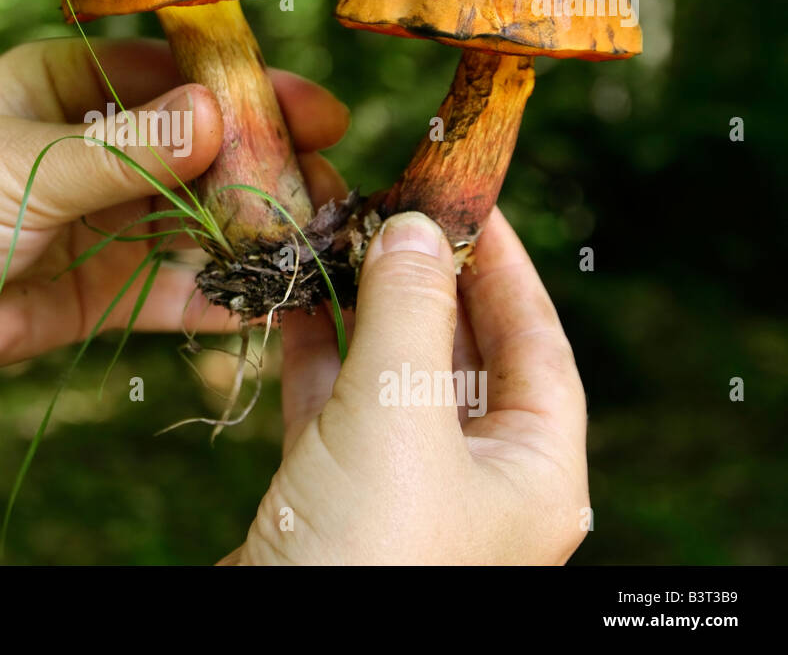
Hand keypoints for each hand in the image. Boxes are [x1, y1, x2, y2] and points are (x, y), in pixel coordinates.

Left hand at [0, 38, 350, 394]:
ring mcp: (98, 221)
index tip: (311, 107)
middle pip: (196, 150)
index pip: (172, 76)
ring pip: (192, 219)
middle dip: (261, 163)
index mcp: (63, 85)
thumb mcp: (23, 160)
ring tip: (314, 240)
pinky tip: (265, 297)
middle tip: (330, 181)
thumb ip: (126, 148)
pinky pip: (170, 287)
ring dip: (250, 230)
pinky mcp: (97, 290)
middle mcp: (90, 148)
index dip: (243, 89)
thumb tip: (218, 111)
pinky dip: (215, 293)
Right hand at [226, 208, 589, 563]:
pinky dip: (316, 347)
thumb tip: (413, 227)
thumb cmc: (369, 550)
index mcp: (533, 471)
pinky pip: (337, 401)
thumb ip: (407, 313)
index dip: (507, 266)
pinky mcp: (339, 492)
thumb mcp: (397, 419)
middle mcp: (479, 477)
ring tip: (335, 234)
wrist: (271, 647)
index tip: (469, 200)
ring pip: (392, 371)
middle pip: (464, 350)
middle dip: (425, 276)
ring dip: (362, 304)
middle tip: (390, 205)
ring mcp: (406, 486)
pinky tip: (294, 294)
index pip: (539, 344)